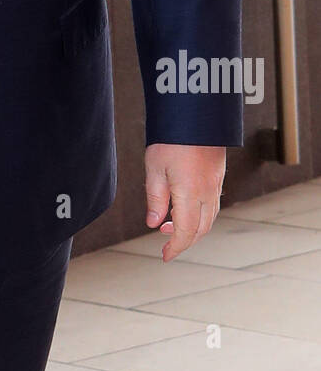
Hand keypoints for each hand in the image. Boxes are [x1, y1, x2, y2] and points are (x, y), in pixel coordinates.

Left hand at [145, 143, 225, 262]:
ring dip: (192, 227)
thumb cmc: (171, 139)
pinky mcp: (218, 176)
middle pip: (201, 229)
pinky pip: (212, 204)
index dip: (175, 248)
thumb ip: (155, 198)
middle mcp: (207, 193)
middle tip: (164, 241)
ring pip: (209, 218)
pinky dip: (199, 214)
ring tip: (169, 223)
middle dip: (184, 240)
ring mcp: (215, 184)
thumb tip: (153, 223)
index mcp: (190, 194)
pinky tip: (183, 205)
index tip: (165, 256)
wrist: (196, 114)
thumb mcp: (155, 168)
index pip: (186, 233)